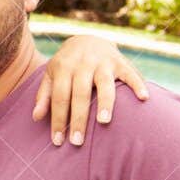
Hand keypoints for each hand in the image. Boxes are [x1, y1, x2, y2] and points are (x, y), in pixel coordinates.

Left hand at [33, 34, 147, 146]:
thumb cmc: (66, 65)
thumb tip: (36, 117)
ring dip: (104, 102)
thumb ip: (44, 95)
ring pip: (104, 84)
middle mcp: (82, 64)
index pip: (59, 98)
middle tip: (77, 141)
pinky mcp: (121, 62)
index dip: (58, 120)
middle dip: (78, 119)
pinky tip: (143, 98)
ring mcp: (103, 62)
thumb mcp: (51, 75)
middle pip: (79, 94)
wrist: (86, 38)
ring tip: (104, 122)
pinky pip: (131, 73)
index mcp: (63, 68)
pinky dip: (138, 84)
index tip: (58, 141)